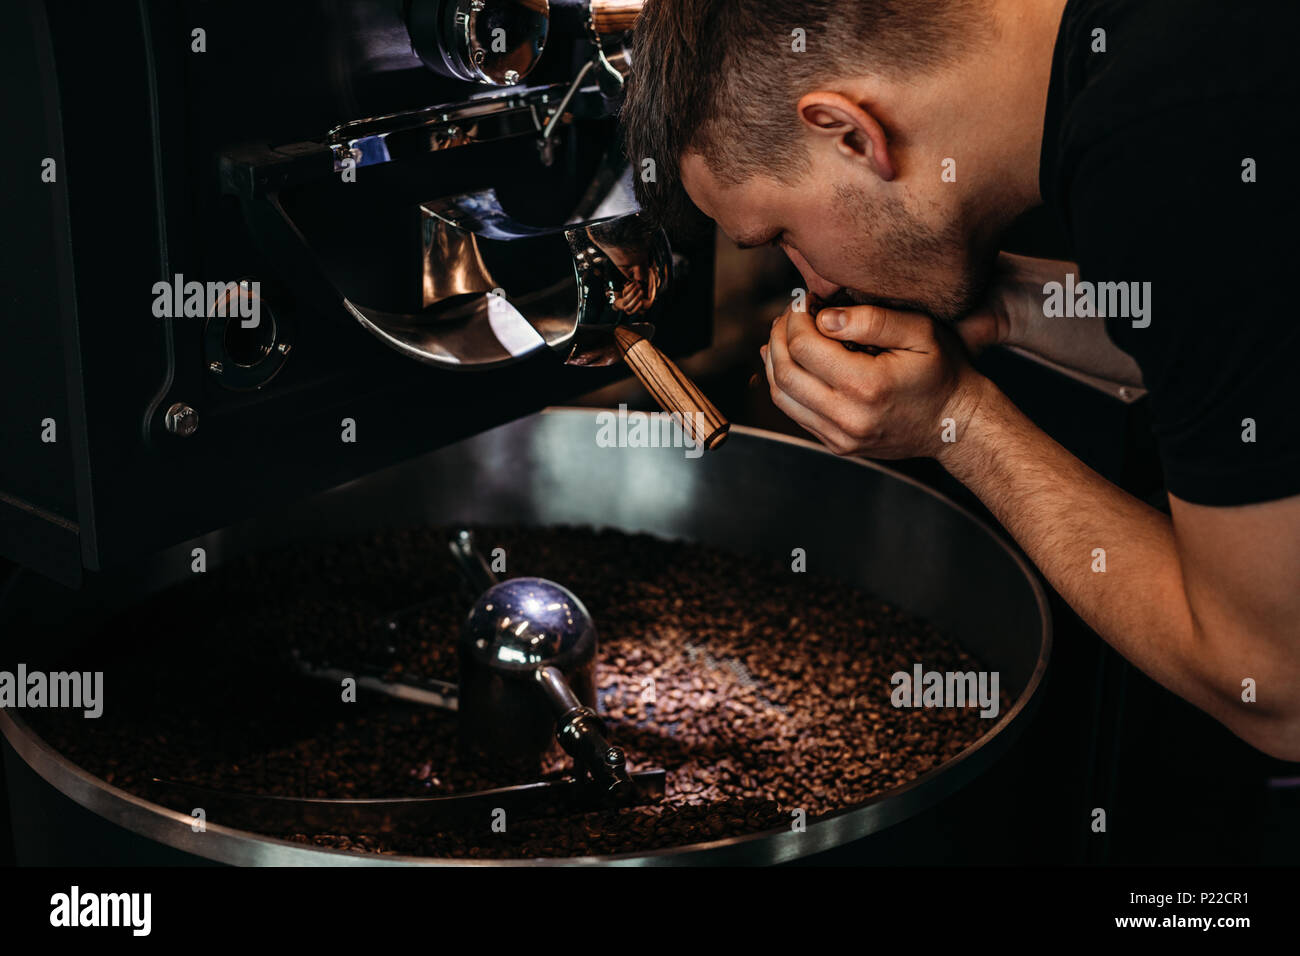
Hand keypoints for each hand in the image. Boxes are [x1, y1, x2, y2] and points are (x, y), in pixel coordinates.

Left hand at [761, 302, 990, 460]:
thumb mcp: (920, 331)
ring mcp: (839, 437)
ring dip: (776, 360)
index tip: (804, 300)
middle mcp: (847, 417)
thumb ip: (872, 320)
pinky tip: (791, 361)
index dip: (795, 318)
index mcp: (866, 386)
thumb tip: (824, 318)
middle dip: (779, 336)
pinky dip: (785, 383)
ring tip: (785, 334)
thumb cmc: (943, 370)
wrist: (954, 424)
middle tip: (789, 315)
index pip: (803, 347)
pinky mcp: (836, 445)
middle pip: (784, 372)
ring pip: (782, 396)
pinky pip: (794, 412)